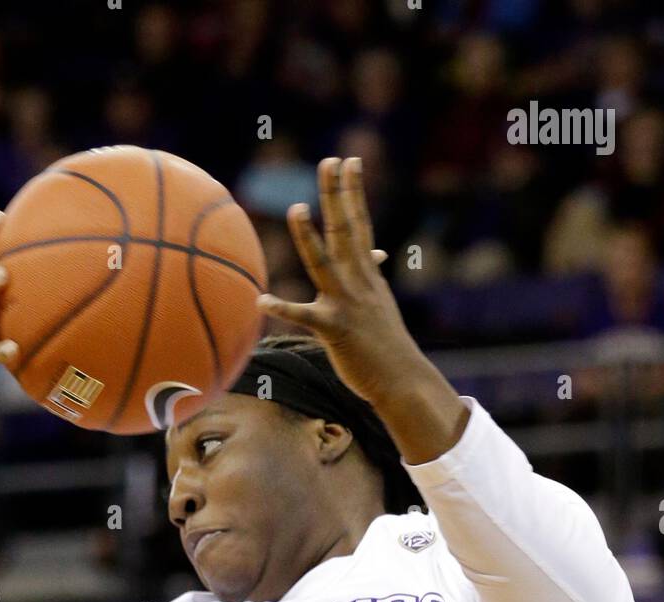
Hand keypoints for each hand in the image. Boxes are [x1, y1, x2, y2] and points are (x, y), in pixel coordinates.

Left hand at [257, 157, 422, 404]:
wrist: (401, 379)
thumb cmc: (386, 344)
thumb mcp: (380, 302)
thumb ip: (372, 275)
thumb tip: (377, 254)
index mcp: (367, 274)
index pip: (360, 224)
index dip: (354, 192)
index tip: (349, 161)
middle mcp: (359, 281)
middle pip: (345, 230)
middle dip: (336, 195)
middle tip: (329, 161)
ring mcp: (347, 303)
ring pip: (325, 264)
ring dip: (309, 237)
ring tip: (296, 208)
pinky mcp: (335, 330)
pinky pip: (304, 317)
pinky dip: (282, 309)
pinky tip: (261, 301)